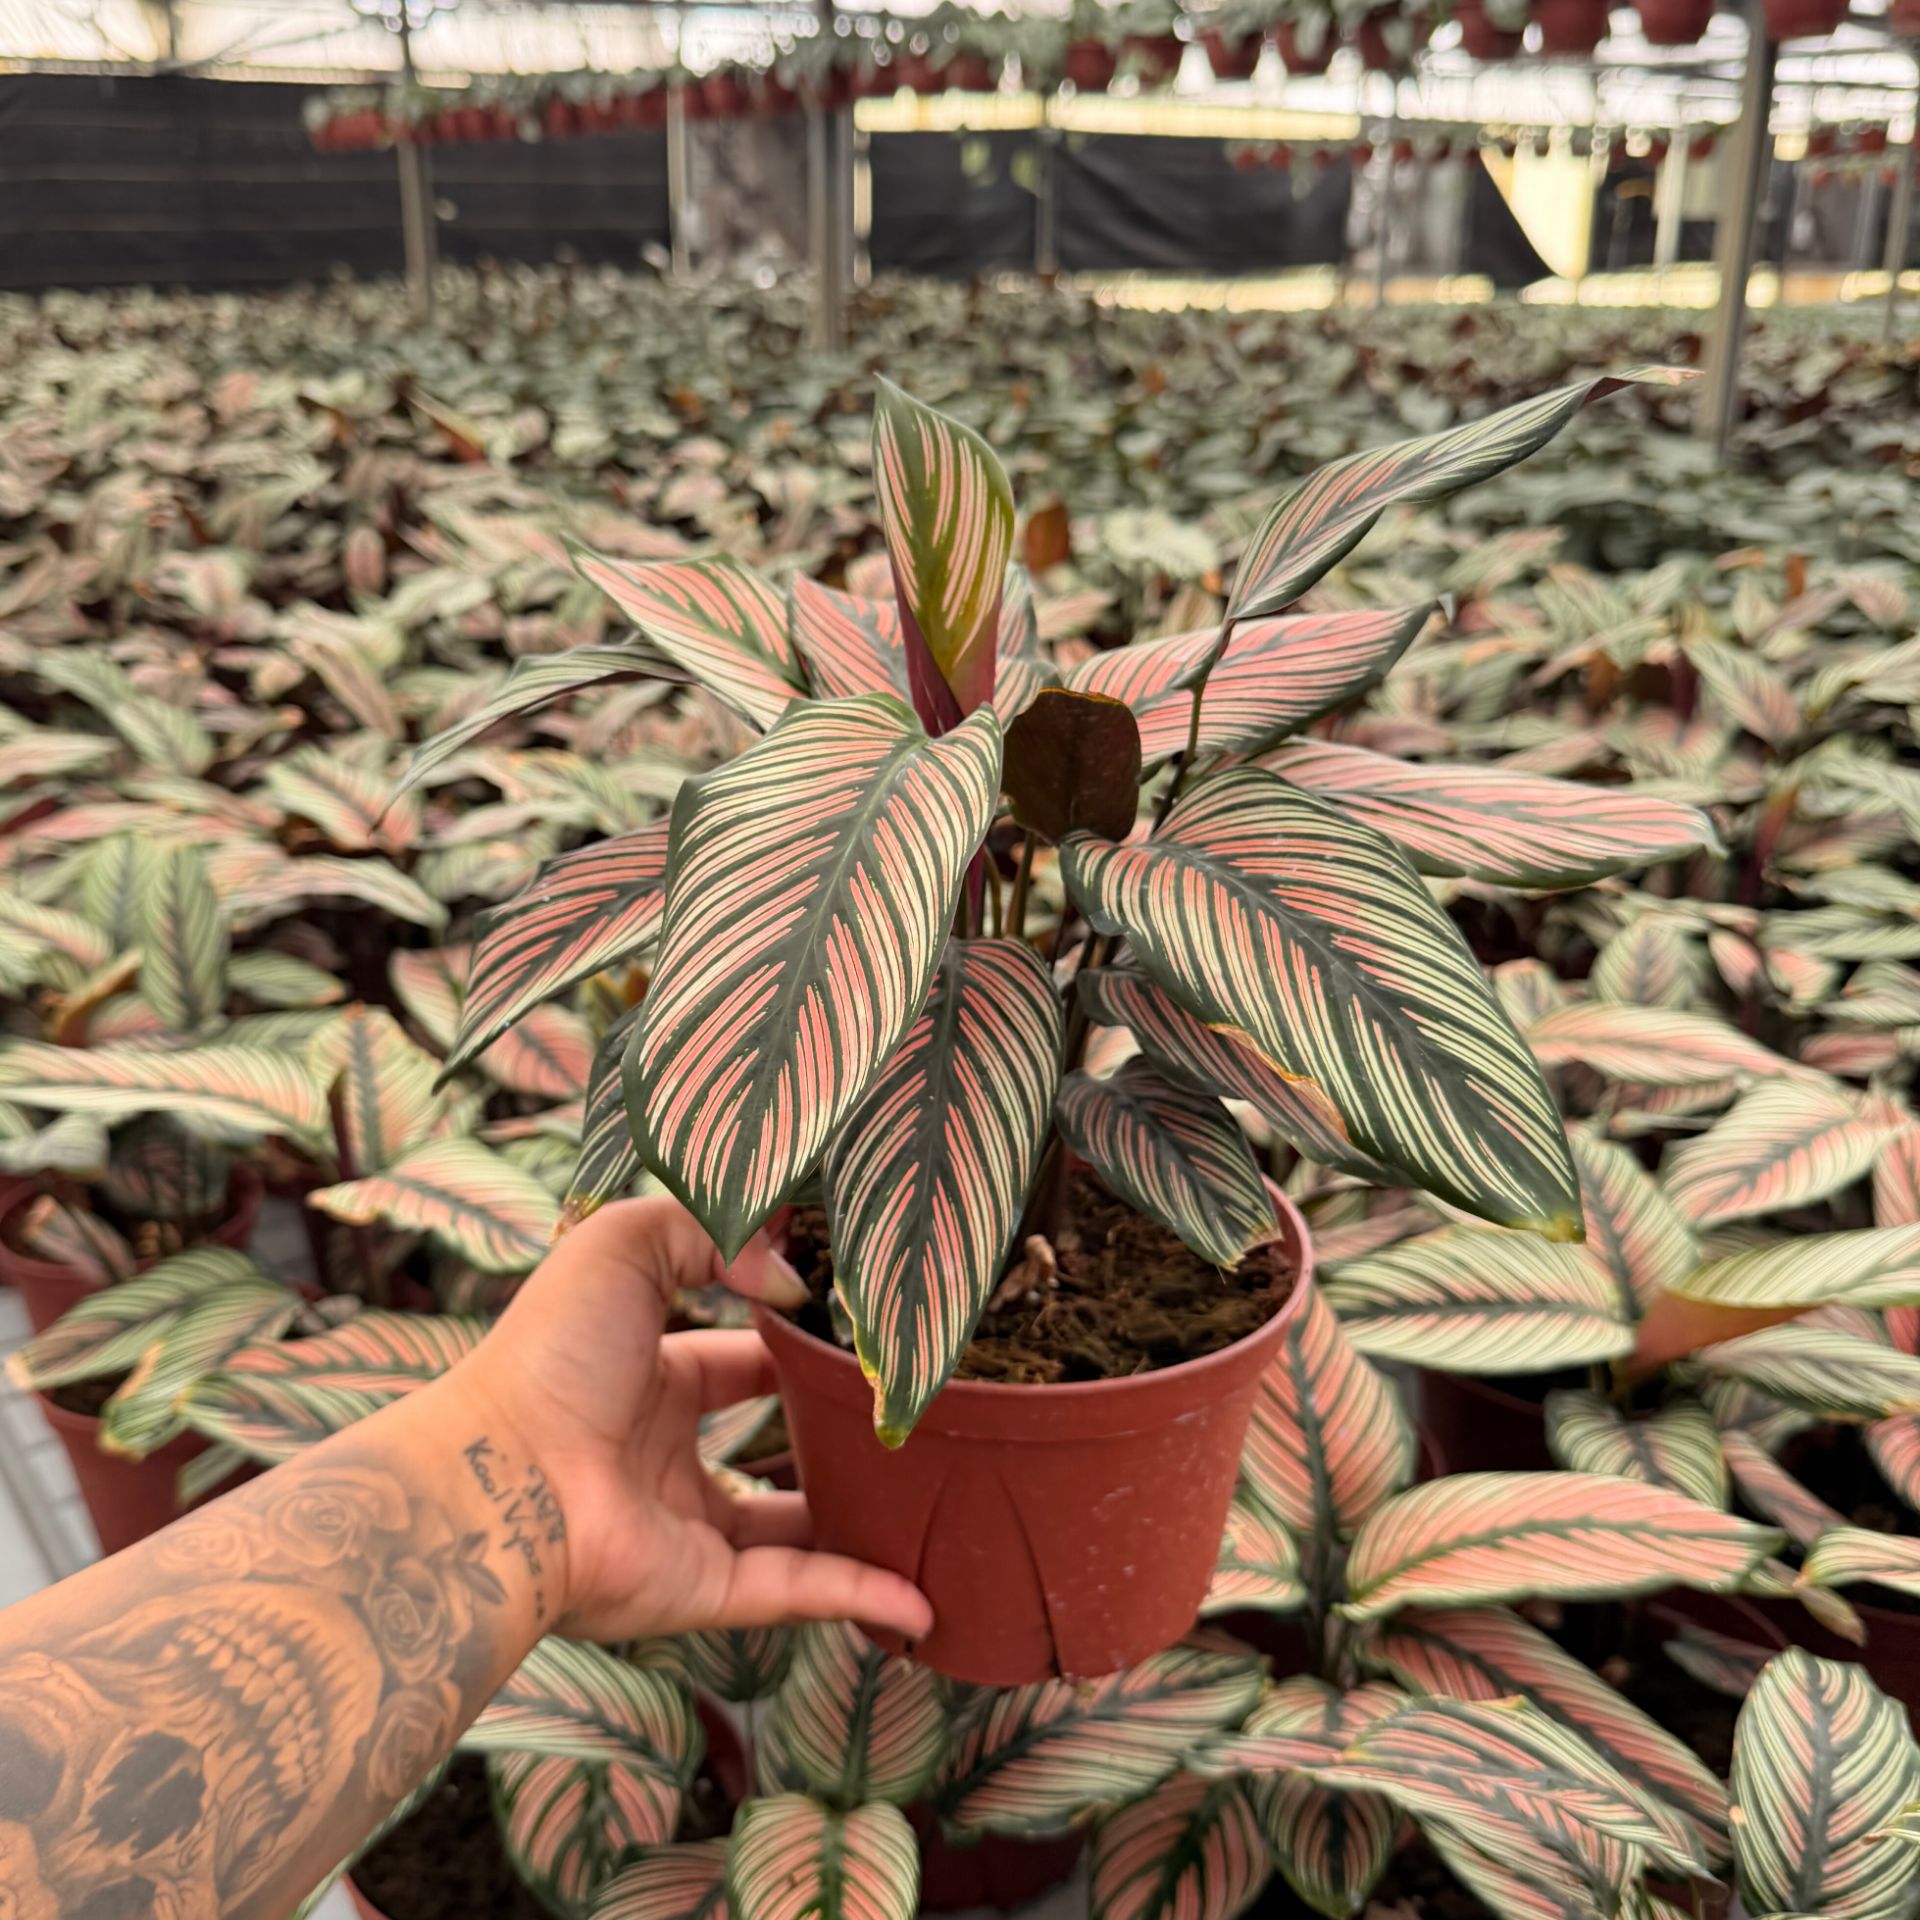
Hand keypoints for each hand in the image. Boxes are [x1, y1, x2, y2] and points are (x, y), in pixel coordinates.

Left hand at [451, 1194, 932, 1644]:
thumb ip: (709, 1233)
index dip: (794, 1345)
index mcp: (645, 1377)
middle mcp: (665, 1455)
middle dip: (835, 1436)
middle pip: (772, 1447)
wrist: (496, 1478)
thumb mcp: (624, 1244)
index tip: (861, 1333)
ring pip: (794, 1528)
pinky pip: (795, 1592)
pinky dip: (860, 1597)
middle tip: (912, 1418)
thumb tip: (788, 1282)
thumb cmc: (549, 1354)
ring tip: (936, 1505)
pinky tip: (921, 1600)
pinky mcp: (700, 1589)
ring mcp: (684, 1528)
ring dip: (859, 1523)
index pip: (737, 1359)